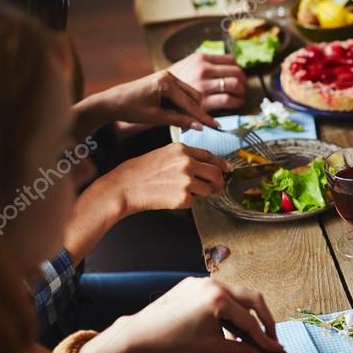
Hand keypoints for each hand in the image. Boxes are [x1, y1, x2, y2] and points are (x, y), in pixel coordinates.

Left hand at [77, 278, 283, 352]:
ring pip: (239, 294)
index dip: (265, 338)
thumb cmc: (173, 341)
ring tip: (253, 333)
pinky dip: (232, 306)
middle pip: (253, 299)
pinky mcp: (196, 281)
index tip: (276, 350)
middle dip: (265, 319)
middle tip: (271, 338)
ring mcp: (205, 280)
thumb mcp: (212, 346)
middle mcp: (214, 284)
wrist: (142, 332)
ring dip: (249, 312)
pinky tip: (232, 323)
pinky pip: (222, 292)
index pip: (249, 321)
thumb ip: (242, 350)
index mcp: (217, 300)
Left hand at [89, 70, 218, 130]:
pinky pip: (182, 92)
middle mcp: (169, 75)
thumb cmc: (130, 109)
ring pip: (190, 93)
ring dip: (191, 108)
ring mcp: (167, 76)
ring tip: (187, 122)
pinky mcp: (164, 80)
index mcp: (166, 83)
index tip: (215, 126)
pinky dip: (184, 104)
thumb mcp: (156, 117)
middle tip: (200, 127)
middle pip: (195, 95)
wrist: (111, 101)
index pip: (190, 103)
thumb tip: (199, 127)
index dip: (203, 117)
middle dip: (198, 111)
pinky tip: (180, 114)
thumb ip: (179, 120)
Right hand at [96, 142, 230, 215]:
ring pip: (209, 190)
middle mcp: (187, 163)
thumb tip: (207, 165)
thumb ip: (185, 157)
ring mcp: (186, 181)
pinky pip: (195, 202)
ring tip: (182, 192)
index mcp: (182, 150)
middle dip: (218, 182)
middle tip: (216, 187)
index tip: (227, 170)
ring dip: (201, 193)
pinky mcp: (184, 197)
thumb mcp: (164, 154)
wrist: (124, 187)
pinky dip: (188, 202)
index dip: (221, 164)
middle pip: (216, 174)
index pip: (210, 156)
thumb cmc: (141, 171)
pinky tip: (172, 197)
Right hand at [168, 52, 245, 111]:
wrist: (155, 96)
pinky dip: (237, 102)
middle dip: (243, 81)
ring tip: (240, 96)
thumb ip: (204, 63)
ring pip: (235, 85)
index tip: (237, 76)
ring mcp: (203, 85)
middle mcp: (203, 69)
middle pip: (236, 72)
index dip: (238, 69)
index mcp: (200, 58)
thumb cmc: (173, 82)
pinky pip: (229, 100)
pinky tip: (236, 104)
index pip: (231, 59)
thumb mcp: (187, 64)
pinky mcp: (204, 101)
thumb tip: (227, 64)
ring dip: (242, 92)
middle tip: (241, 88)